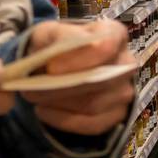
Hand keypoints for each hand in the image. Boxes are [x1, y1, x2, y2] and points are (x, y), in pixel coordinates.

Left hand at [22, 21, 135, 135]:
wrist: (59, 66)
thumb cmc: (56, 46)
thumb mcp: (49, 33)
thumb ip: (54, 40)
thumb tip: (55, 62)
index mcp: (113, 34)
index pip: (106, 46)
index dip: (79, 59)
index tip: (51, 68)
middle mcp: (126, 63)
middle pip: (100, 80)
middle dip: (63, 87)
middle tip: (32, 89)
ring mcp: (125, 90)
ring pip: (94, 104)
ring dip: (60, 104)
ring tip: (35, 98)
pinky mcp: (118, 114)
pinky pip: (94, 124)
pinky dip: (64, 120)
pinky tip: (45, 112)